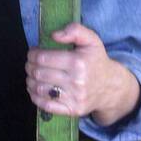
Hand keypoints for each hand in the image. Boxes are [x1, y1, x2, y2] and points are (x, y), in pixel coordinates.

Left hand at [25, 22, 140, 124]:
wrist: (110, 86)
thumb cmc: (96, 61)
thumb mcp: (91, 40)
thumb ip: (75, 30)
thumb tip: (54, 35)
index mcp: (78, 62)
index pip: (43, 58)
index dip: (33, 54)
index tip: (33, 53)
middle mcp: (76, 81)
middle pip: (39, 73)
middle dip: (29, 66)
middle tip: (30, 64)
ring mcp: (74, 97)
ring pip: (40, 89)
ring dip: (30, 81)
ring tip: (32, 75)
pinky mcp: (72, 110)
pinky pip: (46, 105)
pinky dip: (35, 97)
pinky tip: (35, 90)